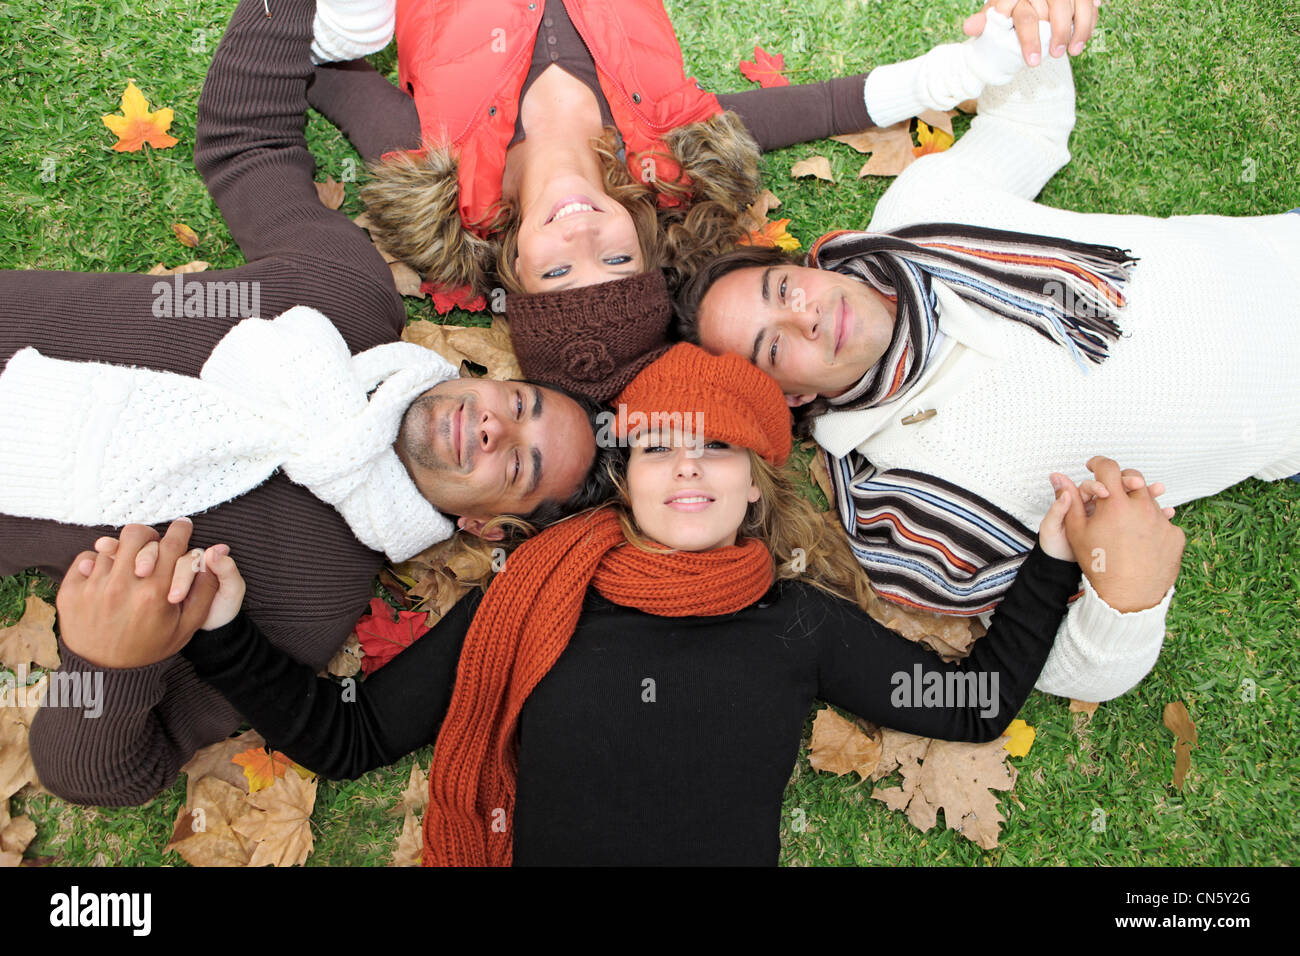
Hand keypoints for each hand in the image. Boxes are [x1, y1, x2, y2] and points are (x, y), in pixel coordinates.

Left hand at [57, 520, 220, 668]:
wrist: (105, 673)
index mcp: (155, 593)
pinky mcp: (71, 592)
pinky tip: (106, 576)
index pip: (172, 545)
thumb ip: (204, 593)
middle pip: (136, 535)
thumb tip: (210, 560)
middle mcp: (123, 586)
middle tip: (153, 543)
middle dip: (148, 534)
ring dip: (122, 552)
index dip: (181, 529)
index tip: (183, 524)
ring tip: (127, 566)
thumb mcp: (186, 627)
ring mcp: (93, 588)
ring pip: (110, 547)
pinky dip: (96, 562)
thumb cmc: (149, 648)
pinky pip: (85, 559)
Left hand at [965, 0, 1100, 64]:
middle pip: (1055, 7)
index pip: (1025, 16)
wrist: (1027, 1)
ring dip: (1077, 30)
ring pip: (1078, 5)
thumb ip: (984, 21)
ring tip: (1073, 53)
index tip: (1032, 60)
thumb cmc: (1008, 9)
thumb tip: (968, 28)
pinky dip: (1088, 23)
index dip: (1028, 38)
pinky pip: (1089, 6)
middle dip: (1056, 34)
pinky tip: (1082, 41)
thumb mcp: (994, 14)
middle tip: (1055, 57)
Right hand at [1061, 457, 1185, 612]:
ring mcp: (1162, 520)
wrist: (1129, 597)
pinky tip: (1139, 541)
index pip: (1108, 467)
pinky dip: (1151, 525)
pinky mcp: (1175, 535)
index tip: (1094, 466)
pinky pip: (1163, 522)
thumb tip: (1057, 477)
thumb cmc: (1099, 564)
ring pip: (1150, 500)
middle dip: (1121, 482)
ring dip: (1137, 504)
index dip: (1098, 463)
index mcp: (1116, 502)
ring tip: (1125, 524)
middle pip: (1134, 479)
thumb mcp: (1076, 532)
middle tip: (1111, 496)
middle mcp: (1142, 506)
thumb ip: (1069, 501)